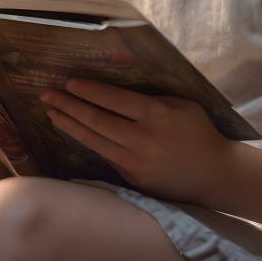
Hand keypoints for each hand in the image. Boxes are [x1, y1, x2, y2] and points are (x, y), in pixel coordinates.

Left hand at [40, 79, 229, 205]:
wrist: (214, 175)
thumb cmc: (199, 132)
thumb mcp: (181, 105)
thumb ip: (152, 99)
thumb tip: (116, 92)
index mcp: (157, 115)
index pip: (114, 100)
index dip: (89, 91)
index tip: (70, 83)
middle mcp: (143, 139)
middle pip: (97, 120)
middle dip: (69, 106)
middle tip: (47, 94)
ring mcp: (135, 161)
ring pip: (94, 140)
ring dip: (69, 125)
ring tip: (50, 112)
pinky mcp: (132, 177)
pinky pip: (104, 154)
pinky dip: (86, 141)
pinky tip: (72, 130)